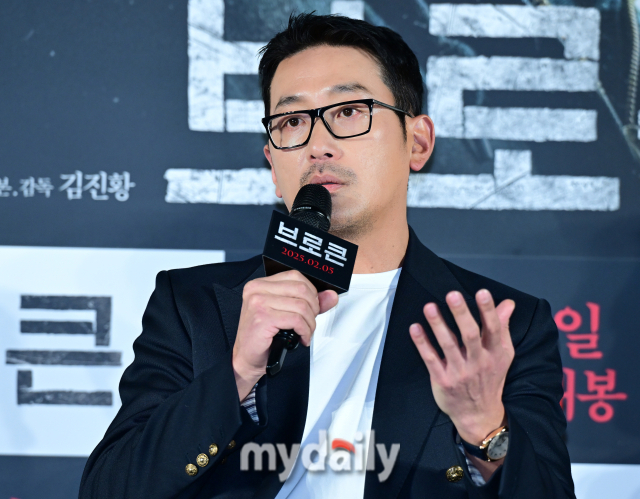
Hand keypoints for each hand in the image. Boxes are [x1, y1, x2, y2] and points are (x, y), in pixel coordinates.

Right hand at [233, 270, 338, 399]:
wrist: (246, 359)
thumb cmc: (263, 337)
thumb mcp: (287, 314)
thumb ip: (309, 302)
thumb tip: (331, 295)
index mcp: (260, 284)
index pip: (295, 276)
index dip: (310, 292)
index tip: (312, 307)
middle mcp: (257, 290)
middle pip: (301, 289)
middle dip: (313, 308)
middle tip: (309, 322)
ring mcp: (258, 303)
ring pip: (301, 306)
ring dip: (309, 323)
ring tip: (305, 332)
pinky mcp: (263, 318)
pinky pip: (296, 320)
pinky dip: (304, 331)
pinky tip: (300, 338)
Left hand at [409, 289, 514, 444]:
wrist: (479, 415)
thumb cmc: (490, 378)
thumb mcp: (502, 355)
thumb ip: (502, 327)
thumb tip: (508, 303)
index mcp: (494, 354)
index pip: (493, 329)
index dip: (488, 311)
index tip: (482, 292)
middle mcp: (478, 363)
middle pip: (470, 335)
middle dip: (461, 314)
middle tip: (452, 295)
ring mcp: (459, 372)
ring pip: (448, 345)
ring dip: (438, 325)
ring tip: (430, 307)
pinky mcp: (442, 380)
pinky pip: (431, 359)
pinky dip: (422, 344)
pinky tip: (415, 328)